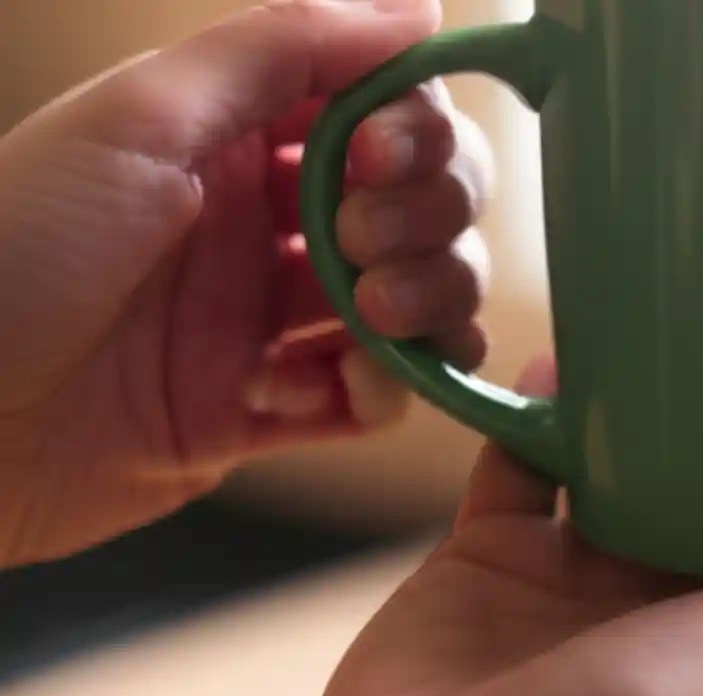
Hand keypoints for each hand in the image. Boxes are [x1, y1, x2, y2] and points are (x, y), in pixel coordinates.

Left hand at [0, 0, 492, 565]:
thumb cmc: (18, 247)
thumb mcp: (145, 118)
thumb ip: (289, 47)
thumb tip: (423, 8)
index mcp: (239, 141)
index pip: (389, 115)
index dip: (415, 133)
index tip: (378, 158)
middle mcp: (270, 225)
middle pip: (426, 207)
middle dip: (426, 221)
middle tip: (362, 244)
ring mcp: (273, 321)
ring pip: (421, 301)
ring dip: (424, 304)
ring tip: (366, 321)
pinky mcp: (269, 412)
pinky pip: (372, 399)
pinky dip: (376, 392)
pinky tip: (316, 391)